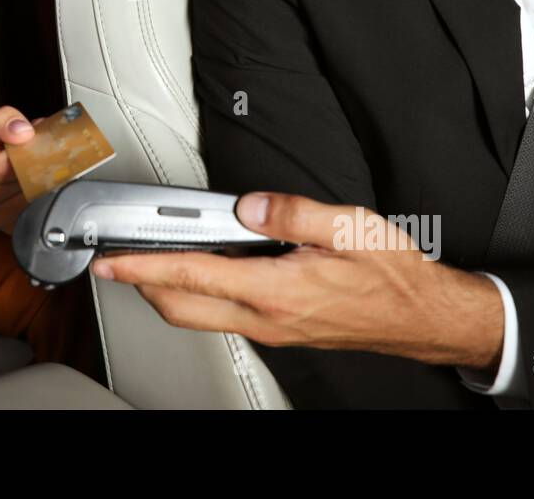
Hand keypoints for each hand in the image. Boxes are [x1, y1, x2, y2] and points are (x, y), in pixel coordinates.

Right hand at [0, 106, 41, 233]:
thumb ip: (6, 119)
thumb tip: (24, 132)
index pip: (5, 166)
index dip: (26, 153)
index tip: (35, 144)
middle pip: (21, 185)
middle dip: (37, 168)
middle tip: (41, 154)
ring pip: (31, 200)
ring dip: (41, 183)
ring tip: (35, 169)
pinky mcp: (6, 229)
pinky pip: (34, 213)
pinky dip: (40, 197)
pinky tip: (33, 185)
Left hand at [89, 193, 504, 369]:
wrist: (424, 317)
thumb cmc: (394, 278)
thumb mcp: (347, 227)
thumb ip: (290, 212)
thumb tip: (247, 204)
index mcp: (274, 290)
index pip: (189, 276)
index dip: (141, 266)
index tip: (109, 260)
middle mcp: (265, 318)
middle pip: (180, 307)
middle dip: (141, 284)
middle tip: (116, 260)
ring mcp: (272, 329)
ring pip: (200, 315)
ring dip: (168, 290)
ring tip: (152, 260)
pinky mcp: (281, 330)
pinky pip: (224, 315)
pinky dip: (199, 294)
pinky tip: (205, 269)